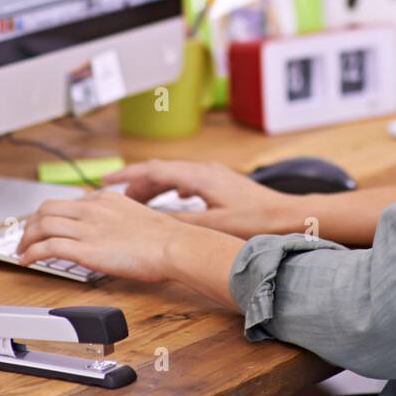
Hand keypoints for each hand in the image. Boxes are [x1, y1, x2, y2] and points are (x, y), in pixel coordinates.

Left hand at [15, 191, 183, 281]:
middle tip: (26, 237)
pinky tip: (27, 261)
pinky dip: (31, 253)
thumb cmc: (164, 237)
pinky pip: (47, 247)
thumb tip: (113, 231)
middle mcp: (92, 209)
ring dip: (26, 239)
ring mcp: (87, 228)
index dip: (50, 215)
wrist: (173, 245)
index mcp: (105, 199)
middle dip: (30, 224)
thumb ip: (119, 218)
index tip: (45, 226)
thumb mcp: (137, 216)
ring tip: (21, 251)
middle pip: (47, 208)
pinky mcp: (85, 249)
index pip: (67, 202)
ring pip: (42, 225)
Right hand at [104, 159, 298, 238]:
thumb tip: (152, 222)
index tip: (105, 181)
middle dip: (136, 181)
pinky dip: (171, 189)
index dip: (127, 175)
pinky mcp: (221, 184)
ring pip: (174, 175)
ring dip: (153, 186)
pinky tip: (171, 200)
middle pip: (161, 170)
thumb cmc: (257, 221)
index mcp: (199, 176)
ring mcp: (214, 175)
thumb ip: (181, 222)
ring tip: (136, 201)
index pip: (154, 169)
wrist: (289, 215)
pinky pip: (187, 181)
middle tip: (115, 195)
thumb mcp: (213, 226)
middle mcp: (205, 170)